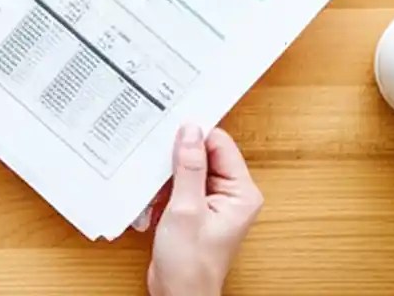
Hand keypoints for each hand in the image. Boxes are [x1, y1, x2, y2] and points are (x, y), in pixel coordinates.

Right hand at [147, 125, 263, 295]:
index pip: (220, 145)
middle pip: (204, 155)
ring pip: (188, 169)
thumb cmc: (190, 264)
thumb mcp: (186, 209)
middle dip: (178, 156)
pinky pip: (179, 185)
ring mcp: (212, 202)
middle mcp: (230, 194)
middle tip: (156, 156)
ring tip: (154, 185)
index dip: (195, 135)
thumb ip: (189, 167)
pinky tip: (152, 199)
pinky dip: (163, 189)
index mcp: (241, 192)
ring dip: (168, 174)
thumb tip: (190, 131)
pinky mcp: (195, 209)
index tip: (170, 130)